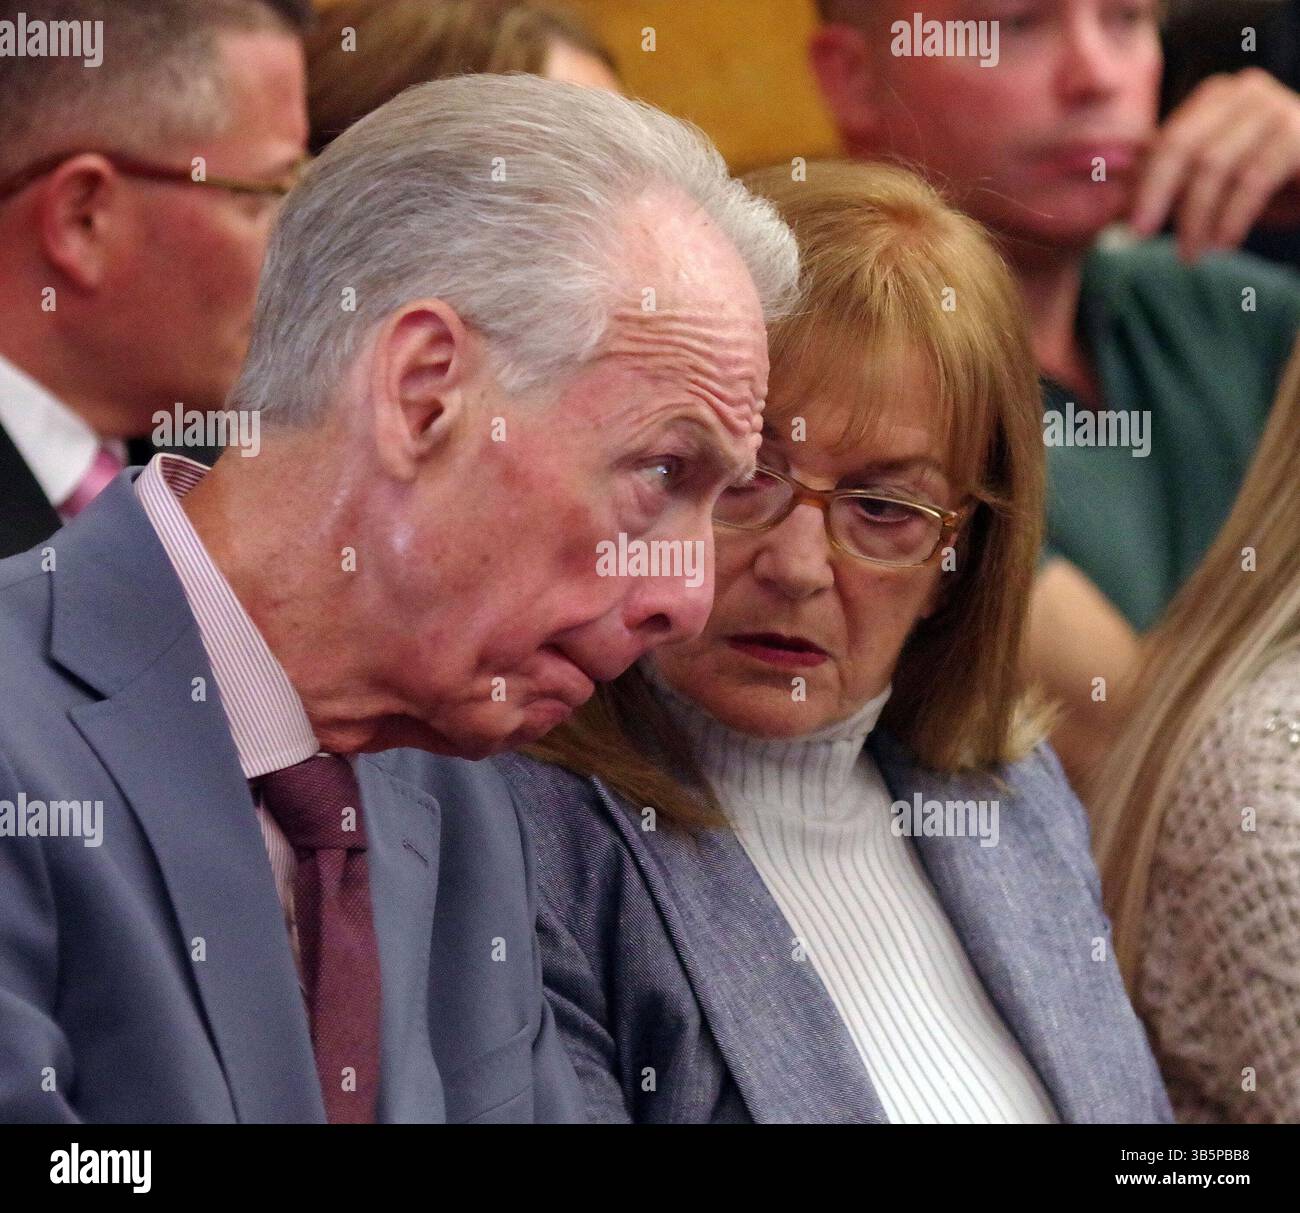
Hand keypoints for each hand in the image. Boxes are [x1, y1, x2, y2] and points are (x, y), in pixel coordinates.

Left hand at [1130, 68, 1299, 261]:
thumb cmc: (1270, 184)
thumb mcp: (1214, 179)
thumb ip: (1169, 176)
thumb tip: (1111, 188)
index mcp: (1216, 97)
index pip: (1167, 141)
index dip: (1144, 185)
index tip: (1132, 229)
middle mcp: (1246, 92)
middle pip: (1185, 148)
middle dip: (1158, 197)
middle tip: (1141, 238)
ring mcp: (1277, 108)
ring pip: (1216, 166)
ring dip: (1197, 218)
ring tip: (1192, 254)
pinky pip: (1253, 180)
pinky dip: (1231, 218)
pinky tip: (1223, 245)